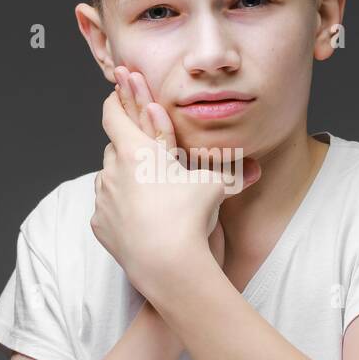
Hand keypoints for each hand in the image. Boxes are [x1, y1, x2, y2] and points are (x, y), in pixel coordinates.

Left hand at [95, 68, 258, 294]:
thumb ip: (227, 174)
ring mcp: (103, 199)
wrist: (167, 264)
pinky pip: (106, 208)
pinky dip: (118, 207)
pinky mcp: (100, 225)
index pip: (114, 116)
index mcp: (135, 151)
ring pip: (107, 178)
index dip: (115, 103)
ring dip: (122, 177)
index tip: (115, 95)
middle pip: (113, 147)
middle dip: (127, 146)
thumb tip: (257, 170)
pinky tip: (138, 217)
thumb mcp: (213, 187)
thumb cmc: (190, 217)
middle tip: (144, 152)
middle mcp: (112, 171)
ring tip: (146, 189)